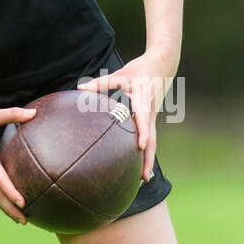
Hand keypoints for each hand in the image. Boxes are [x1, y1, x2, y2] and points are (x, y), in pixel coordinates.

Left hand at [76, 50, 177, 184]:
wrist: (163, 65)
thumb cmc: (140, 70)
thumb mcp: (120, 75)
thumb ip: (100, 83)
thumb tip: (80, 88)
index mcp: (143, 102)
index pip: (144, 121)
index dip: (144, 133)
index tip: (141, 146)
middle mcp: (150, 113)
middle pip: (152, 140)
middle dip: (148, 159)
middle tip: (143, 178)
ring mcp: (152, 117)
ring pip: (153, 141)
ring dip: (149, 158)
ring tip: (143, 178)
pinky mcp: (151, 117)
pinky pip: (150, 136)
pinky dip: (147, 150)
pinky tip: (139, 161)